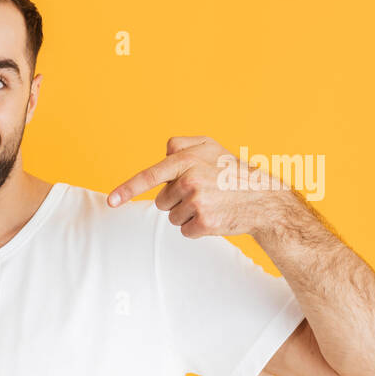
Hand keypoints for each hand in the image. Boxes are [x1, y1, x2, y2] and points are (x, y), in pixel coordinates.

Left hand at [107, 135, 294, 237]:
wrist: (263, 198)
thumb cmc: (232, 171)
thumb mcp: (211, 146)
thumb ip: (182, 144)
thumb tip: (162, 153)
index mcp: (188, 159)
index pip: (151, 175)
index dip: (128, 189)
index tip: (111, 201)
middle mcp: (190, 179)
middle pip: (161, 201)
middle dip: (177, 200)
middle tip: (203, 193)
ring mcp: (197, 201)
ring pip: (172, 217)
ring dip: (187, 214)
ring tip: (211, 203)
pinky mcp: (204, 222)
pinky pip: (184, 231)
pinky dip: (196, 228)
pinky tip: (215, 216)